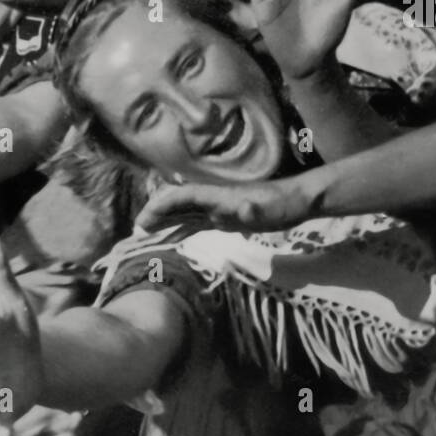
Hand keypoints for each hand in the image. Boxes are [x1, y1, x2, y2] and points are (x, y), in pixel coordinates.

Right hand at [134, 179, 306, 233]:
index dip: (162, 206)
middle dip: (157, 214)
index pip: (183, 196)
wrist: (297, 201)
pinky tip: (173, 239)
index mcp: (218, 195)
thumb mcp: (269, 209)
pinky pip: (197, 222)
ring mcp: (218, 208)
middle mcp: (214, 199)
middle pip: (178, 203)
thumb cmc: (283, 205)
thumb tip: (242, 207)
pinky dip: (182, 229)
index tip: (144, 219)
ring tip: (147, 236)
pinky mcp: (225, 218)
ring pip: (185, 213)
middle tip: (138, 232)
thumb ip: (254, 208)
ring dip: (166, 222)